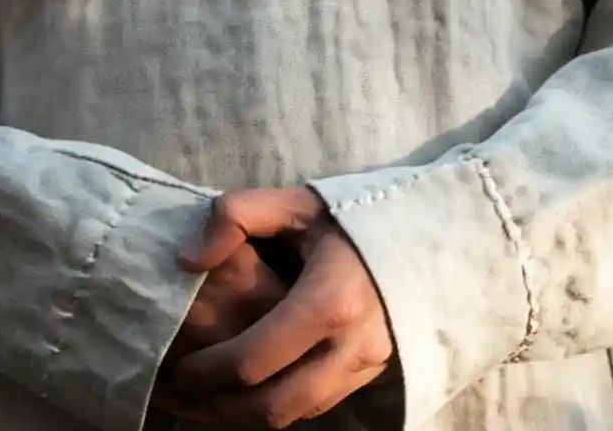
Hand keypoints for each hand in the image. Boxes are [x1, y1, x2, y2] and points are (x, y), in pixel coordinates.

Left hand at [167, 185, 395, 428]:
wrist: (436, 232)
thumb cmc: (359, 216)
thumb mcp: (298, 203)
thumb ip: (236, 215)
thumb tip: (186, 259)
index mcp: (328, 302)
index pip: (252, 361)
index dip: (205, 374)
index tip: (175, 369)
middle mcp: (351, 346)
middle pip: (272, 407)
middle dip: (219, 408)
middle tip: (184, 394)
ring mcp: (367, 365)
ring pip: (296, 415)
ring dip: (247, 415)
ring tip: (209, 397)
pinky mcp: (375, 373)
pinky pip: (319, 406)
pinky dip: (281, 405)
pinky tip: (253, 388)